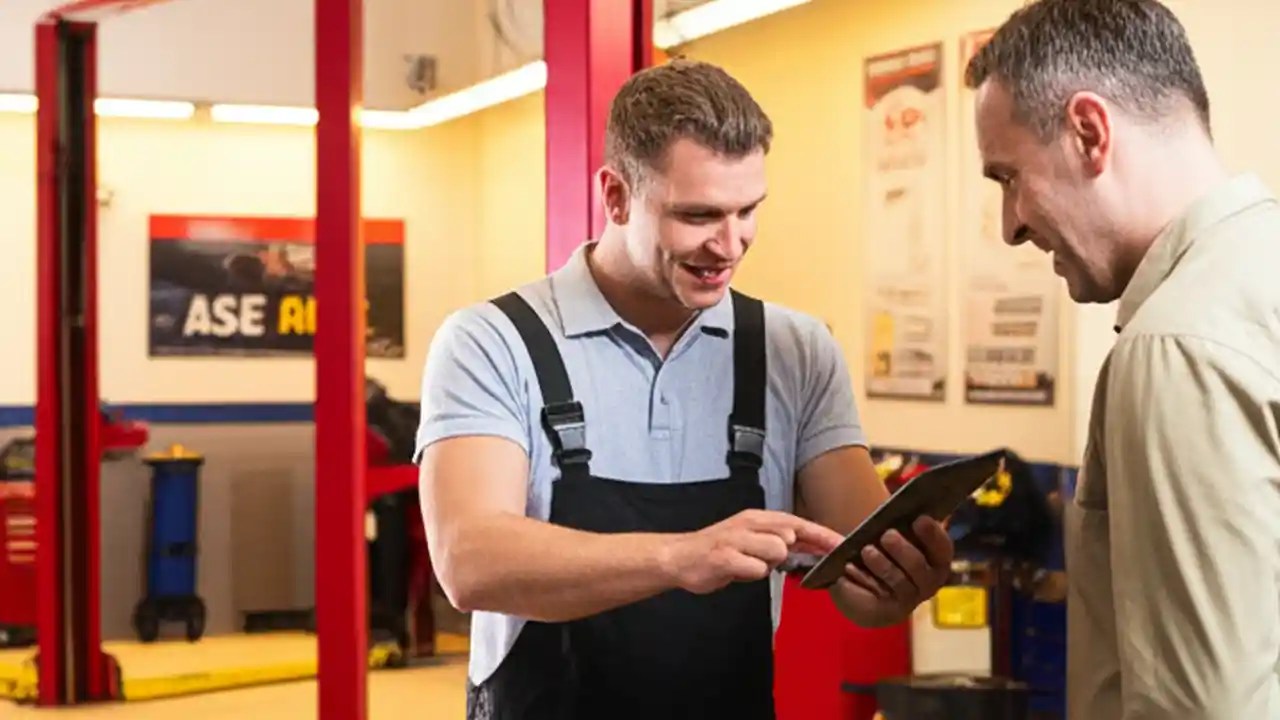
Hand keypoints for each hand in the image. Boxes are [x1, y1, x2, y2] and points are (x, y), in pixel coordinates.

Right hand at [663, 509, 844, 594]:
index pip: (798, 523)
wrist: (680, 557)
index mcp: (756, 518)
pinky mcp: (725, 556)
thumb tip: (810, 548)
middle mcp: (748, 524)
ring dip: (767, 564)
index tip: (843, 544)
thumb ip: (778, 542)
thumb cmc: (718, 551)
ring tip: (747, 565)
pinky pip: (755, 569)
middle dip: (794, 551)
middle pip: (790, 534)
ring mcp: (736, 539)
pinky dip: (751, 574)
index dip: (822, 534)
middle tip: (784, 561)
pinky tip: (737, 572)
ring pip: (776, 551)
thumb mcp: (751, 541)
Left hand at [831, 516, 952, 626]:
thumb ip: (902, 514)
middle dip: (905, 551)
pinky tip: (848, 570)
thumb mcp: (889, 526)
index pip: (942, 548)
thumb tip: (915, 491)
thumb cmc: (879, 545)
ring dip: (883, 566)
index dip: (934, 534)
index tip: (920, 517)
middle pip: (921, 568)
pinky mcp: (887, 613)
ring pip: (900, 583)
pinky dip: (861, 582)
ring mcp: (909, 599)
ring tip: (866, 550)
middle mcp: (928, 581)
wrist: (860, 581)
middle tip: (887, 534)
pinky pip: (876, 599)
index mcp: (935, 558)